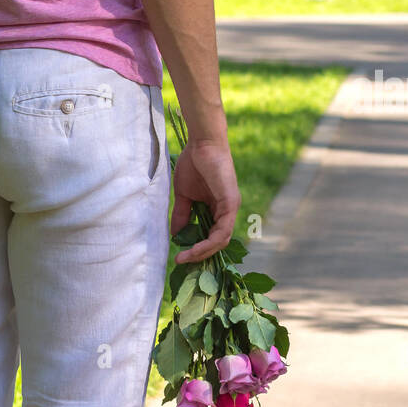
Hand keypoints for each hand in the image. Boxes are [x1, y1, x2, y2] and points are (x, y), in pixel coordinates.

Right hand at [169, 141, 239, 263]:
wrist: (202, 143)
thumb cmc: (194, 164)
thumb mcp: (184, 196)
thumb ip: (182, 215)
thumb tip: (175, 236)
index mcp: (218, 209)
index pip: (212, 237)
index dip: (198, 250)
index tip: (181, 258)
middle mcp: (228, 211)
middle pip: (218, 243)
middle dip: (199, 256)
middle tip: (181, 263)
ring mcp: (232, 208)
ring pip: (221, 240)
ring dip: (202, 252)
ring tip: (185, 258)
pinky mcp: (231, 203)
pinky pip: (222, 230)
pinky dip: (209, 242)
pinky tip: (195, 248)